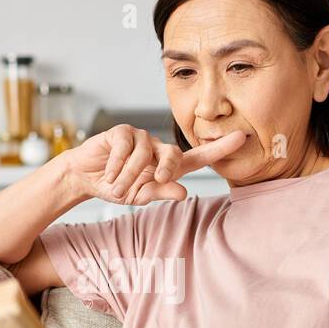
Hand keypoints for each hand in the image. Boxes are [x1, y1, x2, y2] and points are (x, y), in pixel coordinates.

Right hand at [63, 125, 247, 205]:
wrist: (85, 178)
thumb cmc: (117, 185)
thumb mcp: (140, 196)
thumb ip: (161, 192)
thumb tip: (183, 192)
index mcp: (168, 165)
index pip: (199, 157)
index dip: (221, 148)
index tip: (243, 138)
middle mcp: (158, 148)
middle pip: (174, 154)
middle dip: (165, 170)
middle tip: (153, 181)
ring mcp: (140, 137)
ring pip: (144, 155)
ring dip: (129, 176)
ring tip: (117, 186)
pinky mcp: (122, 132)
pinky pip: (125, 147)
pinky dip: (117, 165)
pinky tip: (109, 173)